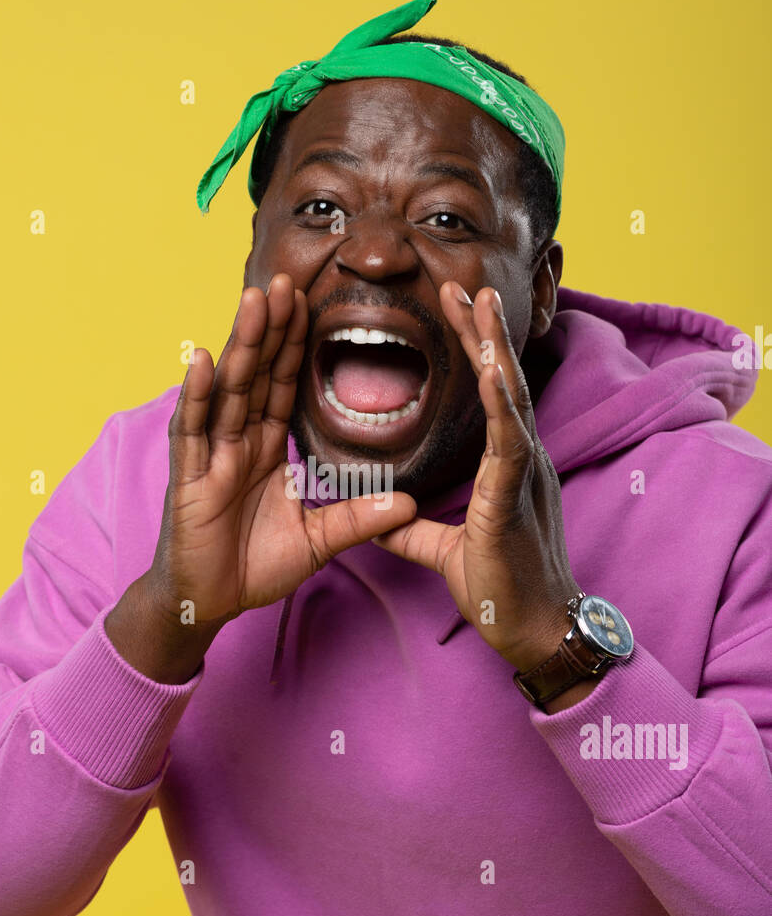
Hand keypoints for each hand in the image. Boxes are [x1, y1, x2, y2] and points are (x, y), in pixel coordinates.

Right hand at [108, 274, 416, 679]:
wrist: (210, 604)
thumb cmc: (253, 568)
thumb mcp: (318, 541)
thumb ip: (357, 517)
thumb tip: (410, 502)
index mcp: (265, 448)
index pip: (283, 386)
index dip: (296, 346)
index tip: (311, 303)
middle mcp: (236, 441)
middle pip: (257, 375)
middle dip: (272, 329)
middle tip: (287, 280)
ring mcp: (209, 455)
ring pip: (227, 390)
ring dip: (241, 344)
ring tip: (255, 300)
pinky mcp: (187, 477)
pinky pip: (191, 429)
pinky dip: (197, 395)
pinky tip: (203, 359)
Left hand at [373, 282, 580, 675]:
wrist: (537, 633)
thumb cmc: (503, 592)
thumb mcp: (447, 552)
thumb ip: (414, 530)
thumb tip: (377, 517)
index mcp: (509, 467)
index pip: (490, 395)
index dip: (475, 349)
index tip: (456, 308)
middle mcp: (523, 461)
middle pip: (501, 381)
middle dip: (483, 330)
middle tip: (463, 283)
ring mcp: (526, 476)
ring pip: (509, 399)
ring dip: (494, 348)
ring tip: (481, 303)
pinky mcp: (517, 499)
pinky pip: (508, 443)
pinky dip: (499, 403)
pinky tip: (489, 370)